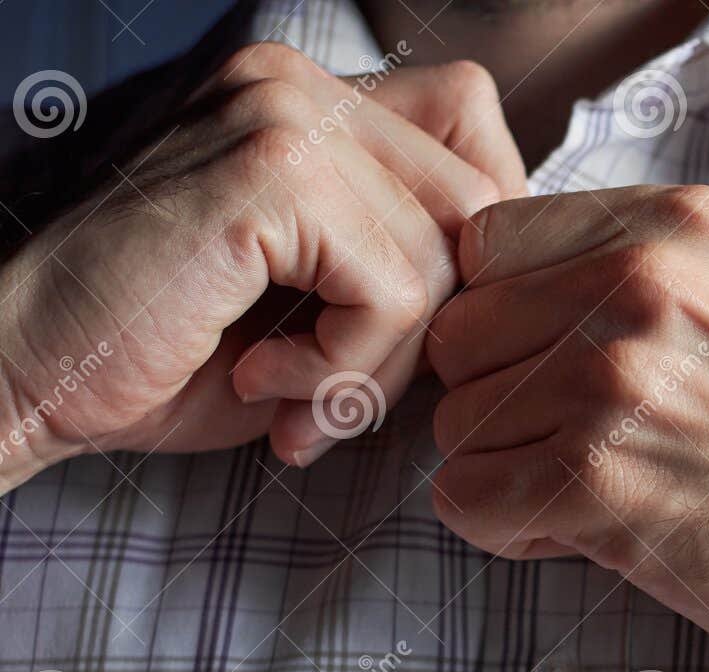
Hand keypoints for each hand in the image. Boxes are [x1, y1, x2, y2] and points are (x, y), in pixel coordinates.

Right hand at [0, 42, 522, 486]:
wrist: (35, 372)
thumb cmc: (177, 351)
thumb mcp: (320, 301)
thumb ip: (407, 264)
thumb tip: (512, 280)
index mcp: (316, 100)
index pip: (476, 134)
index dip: (476, 243)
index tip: (409, 330)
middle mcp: (302, 87)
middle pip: (475, 204)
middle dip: (433, 326)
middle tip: (347, 391)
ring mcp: (285, 118)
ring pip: (441, 260)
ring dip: (381, 364)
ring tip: (298, 399)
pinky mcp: (271, 175)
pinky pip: (393, 291)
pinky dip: (346, 366)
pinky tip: (267, 383)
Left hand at [427, 184, 708, 671]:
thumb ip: (703, 268)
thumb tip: (623, 261)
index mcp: (678, 227)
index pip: (491, 245)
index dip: (508, 319)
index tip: (551, 369)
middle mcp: (636, 284)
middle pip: (461, 337)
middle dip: (499, 402)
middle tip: (571, 448)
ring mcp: (613, 378)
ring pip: (458, 425)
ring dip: (509, 474)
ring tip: (595, 499)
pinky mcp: (596, 479)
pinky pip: (466, 501)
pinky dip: (510, 533)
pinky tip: (584, 537)